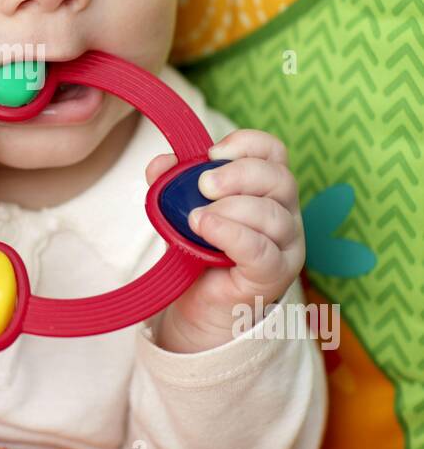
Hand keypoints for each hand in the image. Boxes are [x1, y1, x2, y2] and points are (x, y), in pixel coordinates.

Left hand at [144, 129, 305, 352]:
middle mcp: (286, 213)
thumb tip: (161, 163)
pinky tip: (206, 229)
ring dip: (231, 209)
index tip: (212, 153)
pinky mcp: (274, 275)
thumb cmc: (200, 251)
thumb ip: (170, 185)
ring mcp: (286, 246)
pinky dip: (232, 234)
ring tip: (195, 218)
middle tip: (203, 185)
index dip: (247, 144)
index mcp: (268, 188)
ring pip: (272, 216)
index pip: (274, 152)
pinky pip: (261, 250)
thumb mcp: (181, 211)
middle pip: (279, 179)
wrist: (199, 305)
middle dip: (238, 174)